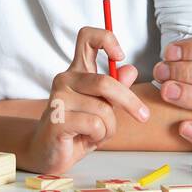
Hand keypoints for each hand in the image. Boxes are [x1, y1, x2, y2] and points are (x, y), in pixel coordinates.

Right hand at [22, 26, 149, 173]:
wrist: (48, 153)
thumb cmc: (76, 128)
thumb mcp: (102, 107)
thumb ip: (115, 88)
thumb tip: (130, 69)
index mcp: (77, 71)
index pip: (87, 38)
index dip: (107, 39)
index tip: (120, 55)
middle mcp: (65, 79)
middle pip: (106, 82)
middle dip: (129, 101)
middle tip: (143, 115)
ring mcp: (59, 98)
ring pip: (104, 109)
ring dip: (109, 127)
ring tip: (96, 133)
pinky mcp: (57, 119)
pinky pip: (95, 125)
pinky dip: (99, 136)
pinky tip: (86, 139)